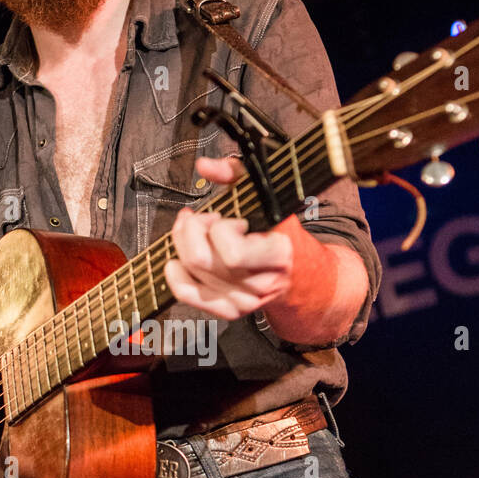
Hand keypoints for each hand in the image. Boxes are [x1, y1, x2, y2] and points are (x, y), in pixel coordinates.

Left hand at [164, 155, 293, 318]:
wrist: (303, 275)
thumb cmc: (281, 232)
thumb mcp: (267, 196)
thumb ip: (237, 174)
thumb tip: (206, 167)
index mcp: (278, 253)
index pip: (232, 253)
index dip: (220, 230)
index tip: (226, 218)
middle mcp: (262, 281)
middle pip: (202, 261)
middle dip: (191, 231)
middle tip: (201, 219)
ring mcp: (246, 300)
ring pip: (193, 274)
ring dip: (183, 245)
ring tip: (196, 232)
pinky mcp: (231, 310)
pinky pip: (188, 295)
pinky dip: (176, 275)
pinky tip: (177, 260)